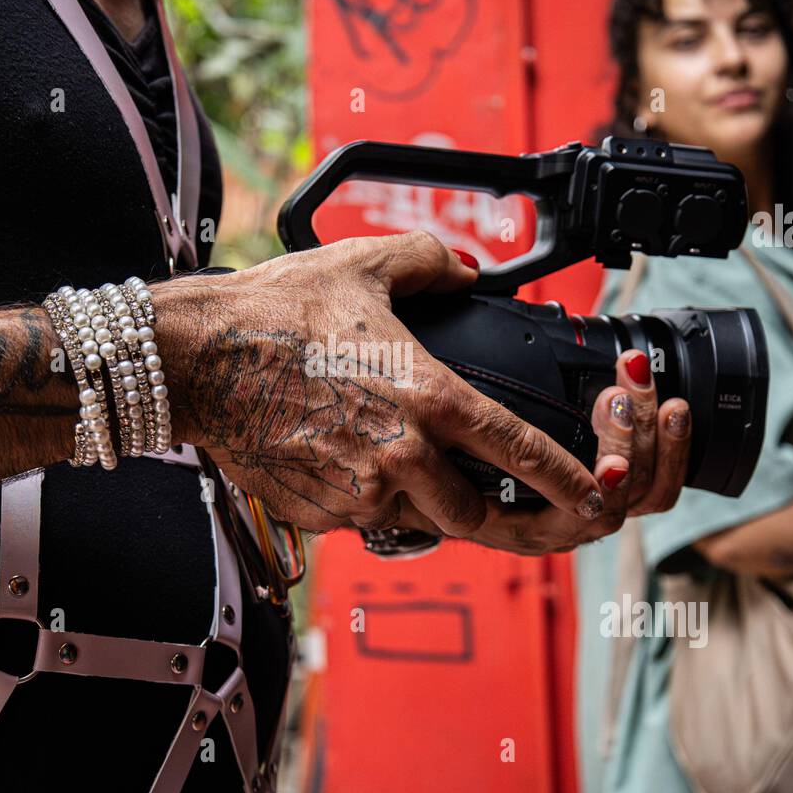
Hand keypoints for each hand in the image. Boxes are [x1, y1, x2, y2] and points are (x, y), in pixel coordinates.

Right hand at [152, 231, 690, 554]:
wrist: (193, 359)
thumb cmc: (274, 313)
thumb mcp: (366, 265)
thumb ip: (434, 264)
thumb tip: (466, 270)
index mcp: (428, 398)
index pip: (523, 455)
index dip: (572, 484)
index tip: (599, 499)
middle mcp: (400, 456)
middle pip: (483, 519)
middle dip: (522, 528)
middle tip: (545, 525)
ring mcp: (357, 492)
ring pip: (423, 521)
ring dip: (440, 508)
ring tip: (437, 477)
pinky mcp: (318, 514)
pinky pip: (368, 520)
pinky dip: (380, 502)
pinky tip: (362, 461)